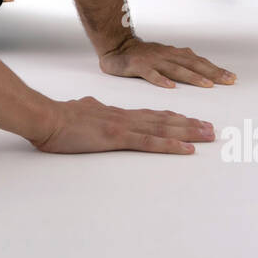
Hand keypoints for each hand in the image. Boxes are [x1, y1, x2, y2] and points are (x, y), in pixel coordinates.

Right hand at [28, 96, 216, 153]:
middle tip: (210, 128)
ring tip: (207, 135)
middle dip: (189, 124)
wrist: (47, 117)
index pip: (151, 115)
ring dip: (188, 132)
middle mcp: (126, 117)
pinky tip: (187, 149)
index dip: (172, 117)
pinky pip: (150, 143)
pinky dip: (171, 145)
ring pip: (163, 128)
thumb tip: (93, 108)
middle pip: (164, 119)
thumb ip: (92, 110)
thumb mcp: (81, 111)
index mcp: (117, 114)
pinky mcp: (118, 138)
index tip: (189, 121)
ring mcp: (124, 126)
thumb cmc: (59, 118)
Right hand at [99, 37, 235, 88]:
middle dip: (212, 73)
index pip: (199, 62)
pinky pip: (151, 74)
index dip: (216, 70)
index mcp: (174, 54)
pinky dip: (161, 79)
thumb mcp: (164, 56)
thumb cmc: (141, 54)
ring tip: (206, 85)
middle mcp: (167, 55)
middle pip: (193, 64)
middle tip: (228, 81)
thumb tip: (200, 65)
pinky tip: (170, 86)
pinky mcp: (138, 66)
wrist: (115, 46)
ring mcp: (153, 60)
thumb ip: (180, 61)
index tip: (232, 78)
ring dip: (192, 77)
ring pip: (176, 69)